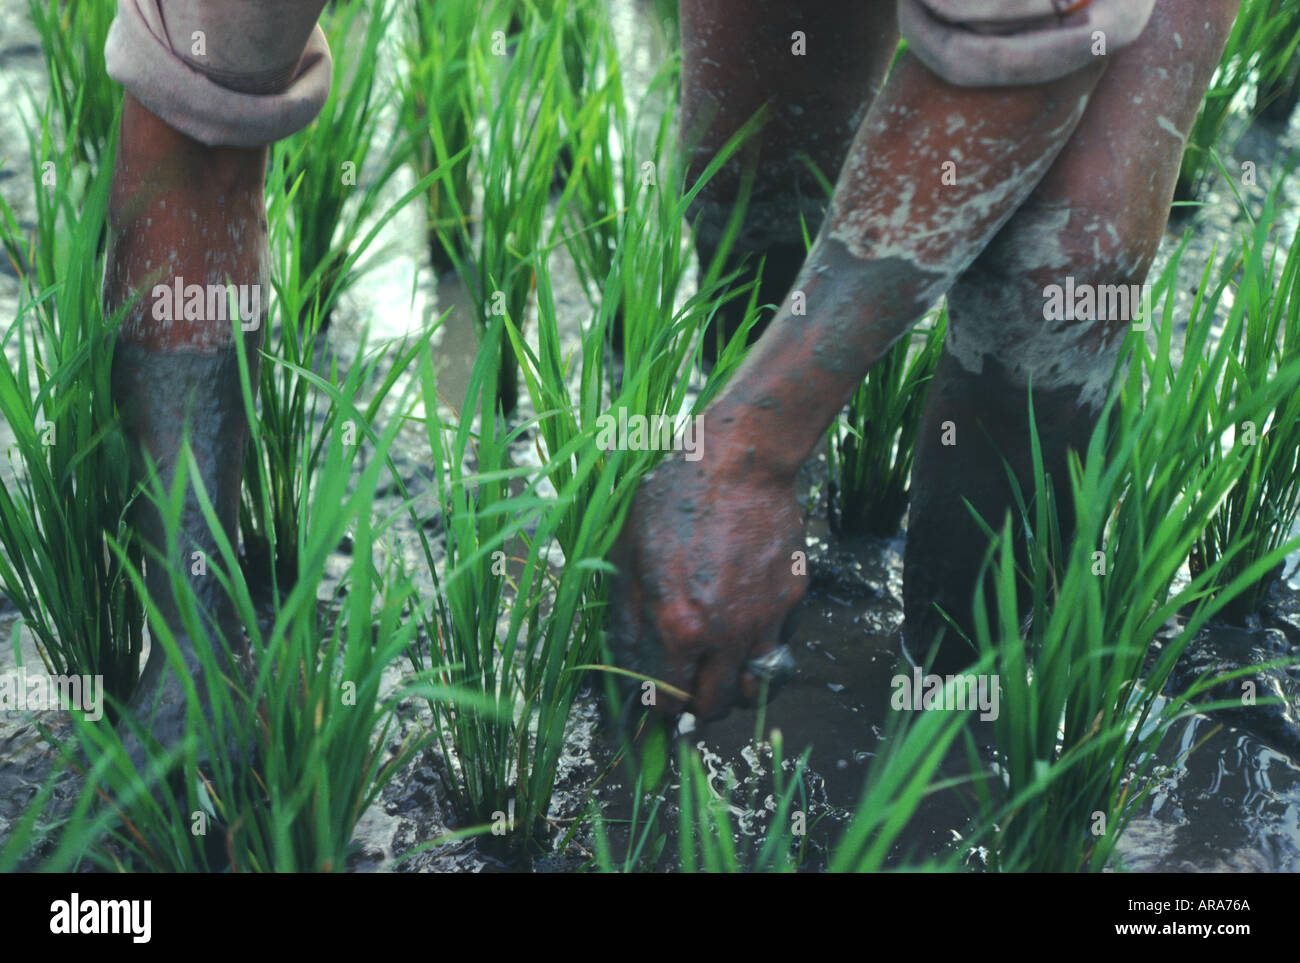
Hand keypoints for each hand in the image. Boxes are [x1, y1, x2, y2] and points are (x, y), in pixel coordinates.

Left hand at [608, 450, 806, 719]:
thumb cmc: (674, 501)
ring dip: (735, 686)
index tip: (657, 697)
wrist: (739, 463)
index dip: (661, 706)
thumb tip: (625, 659)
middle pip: (717, 706)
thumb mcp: (629, 555)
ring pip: (755, 687)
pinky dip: (762, 647)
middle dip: (698, 705)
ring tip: (720, 667)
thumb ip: (628, 616)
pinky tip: (744, 622)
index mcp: (680, 627)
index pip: (672, 700)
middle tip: (688, 686)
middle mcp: (726, 635)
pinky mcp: (792, 599)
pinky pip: (779, 645)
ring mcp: (766, 619)